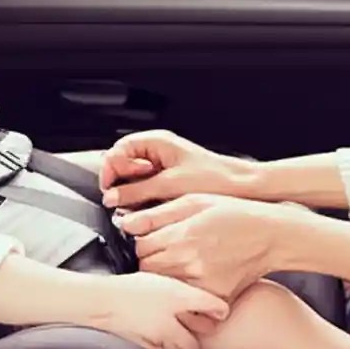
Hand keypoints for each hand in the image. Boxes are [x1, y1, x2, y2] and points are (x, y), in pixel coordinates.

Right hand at [86, 272, 229, 348]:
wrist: (98, 303)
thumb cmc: (125, 289)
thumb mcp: (156, 279)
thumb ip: (178, 291)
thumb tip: (197, 299)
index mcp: (175, 294)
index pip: (212, 304)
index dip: (219, 310)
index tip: (220, 313)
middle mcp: (171, 315)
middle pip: (203, 333)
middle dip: (203, 335)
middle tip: (199, 334)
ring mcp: (160, 335)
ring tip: (183, 347)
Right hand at [99, 131, 256, 208]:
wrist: (240, 187)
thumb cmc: (213, 179)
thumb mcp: (169, 185)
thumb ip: (137, 191)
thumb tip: (112, 198)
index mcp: (157, 142)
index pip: (118, 149)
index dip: (110, 169)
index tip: (109, 188)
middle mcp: (157, 151)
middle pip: (123, 163)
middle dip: (119, 181)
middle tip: (122, 199)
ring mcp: (162, 165)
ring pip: (132, 178)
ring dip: (130, 191)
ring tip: (138, 204)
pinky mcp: (168, 180)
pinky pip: (145, 187)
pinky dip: (142, 197)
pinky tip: (148, 206)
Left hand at [116, 194, 305, 299]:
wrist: (272, 235)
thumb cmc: (234, 213)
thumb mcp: (195, 202)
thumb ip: (158, 214)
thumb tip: (126, 223)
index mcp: (182, 235)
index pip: (140, 245)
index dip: (143, 240)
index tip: (153, 237)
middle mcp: (190, 261)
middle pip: (148, 267)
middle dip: (151, 258)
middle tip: (165, 250)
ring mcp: (203, 283)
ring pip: (165, 285)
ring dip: (166, 275)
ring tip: (181, 262)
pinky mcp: (216, 296)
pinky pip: (188, 300)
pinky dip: (185, 291)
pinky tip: (194, 276)